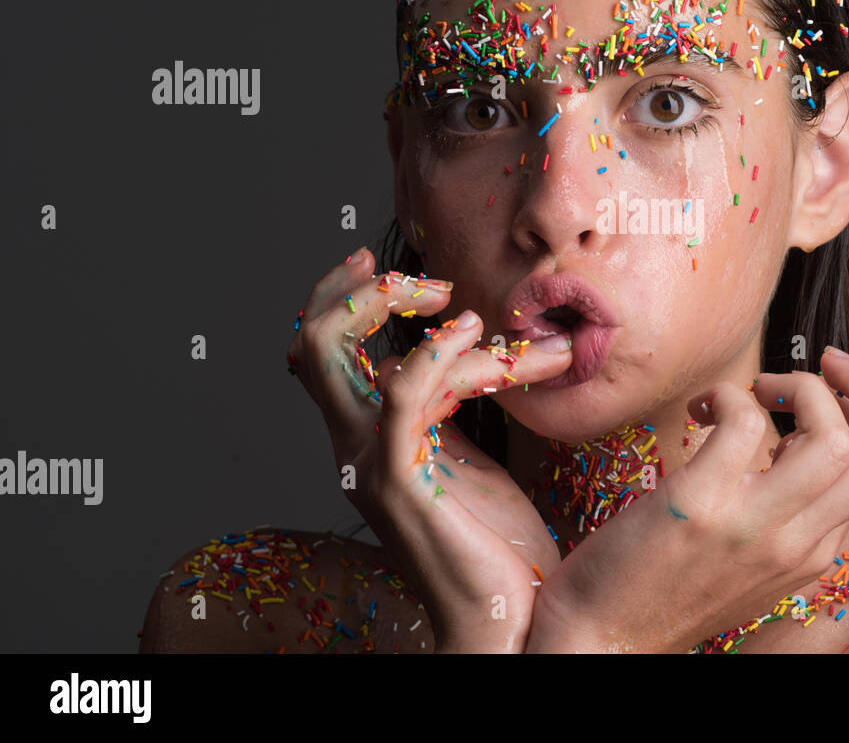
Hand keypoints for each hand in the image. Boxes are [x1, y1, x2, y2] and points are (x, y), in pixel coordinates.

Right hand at [286, 246, 574, 651]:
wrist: (508, 612)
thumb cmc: (494, 538)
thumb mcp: (466, 451)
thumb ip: (445, 404)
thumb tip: (456, 347)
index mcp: (365, 434)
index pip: (322, 350)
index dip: (345, 296)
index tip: (396, 269)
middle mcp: (352, 444)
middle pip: (308, 341)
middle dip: (352, 289)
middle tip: (422, 283)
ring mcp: (367, 461)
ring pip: (327, 352)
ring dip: (393, 307)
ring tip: (464, 311)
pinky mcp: (398, 480)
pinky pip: (397, 393)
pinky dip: (433, 351)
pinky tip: (475, 337)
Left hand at [525, 348, 848, 651]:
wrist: (600, 640)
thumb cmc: (660, 592)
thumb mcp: (747, 564)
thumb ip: (781, 515)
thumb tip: (789, 445)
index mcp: (812, 554)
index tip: (830, 389)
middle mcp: (796, 543)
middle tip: (825, 365)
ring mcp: (753, 526)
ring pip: (833, 435)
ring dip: (801, 387)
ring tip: (758, 389)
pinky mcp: (700, 504)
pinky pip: (745, 420)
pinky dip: (726, 394)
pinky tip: (702, 408)